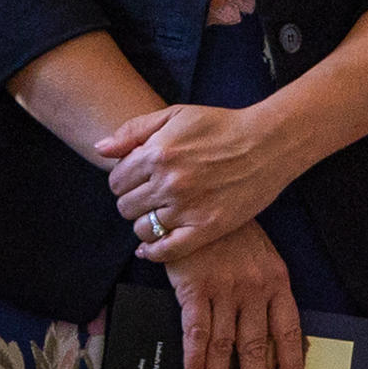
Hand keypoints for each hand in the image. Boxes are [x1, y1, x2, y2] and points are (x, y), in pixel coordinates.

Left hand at [94, 101, 292, 262]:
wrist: (267, 144)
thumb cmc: (221, 126)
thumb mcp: (175, 115)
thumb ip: (133, 131)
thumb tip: (100, 148)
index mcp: (157, 153)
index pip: (116, 180)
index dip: (123, 181)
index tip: (136, 181)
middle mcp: (169, 183)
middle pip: (125, 206)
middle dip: (133, 201)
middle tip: (149, 197)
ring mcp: (187, 208)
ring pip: (142, 229)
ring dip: (144, 224)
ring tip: (158, 215)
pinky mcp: (206, 229)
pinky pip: (166, 251)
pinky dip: (153, 252)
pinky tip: (151, 248)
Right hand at [163, 224, 305, 368]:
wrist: (199, 200)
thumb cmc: (232, 232)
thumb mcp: (262, 256)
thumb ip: (266, 291)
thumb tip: (266, 335)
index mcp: (276, 282)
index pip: (288, 331)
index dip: (291, 363)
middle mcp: (254, 289)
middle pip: (256, 346)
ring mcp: (224, 288)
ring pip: (224, 343)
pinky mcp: (195, 286)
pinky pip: (195, 329)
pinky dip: (193, 355)